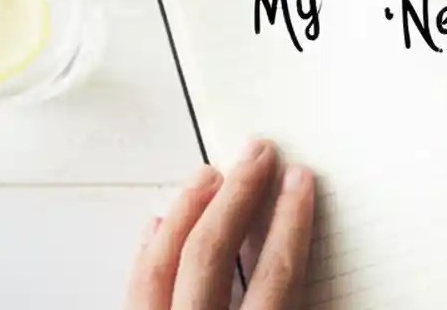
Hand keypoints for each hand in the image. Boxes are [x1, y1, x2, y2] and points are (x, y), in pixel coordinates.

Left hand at [125, 140, 316, 309]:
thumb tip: (313, 262)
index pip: (274, 277)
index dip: (290, 223)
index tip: (298, 182)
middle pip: (209, 255)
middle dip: (236, 197)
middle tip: (256, 157)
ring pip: (157, 267)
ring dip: (185, 213)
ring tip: (209, 175)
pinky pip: (134, 290)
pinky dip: (149, 252)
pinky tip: (160, 225)